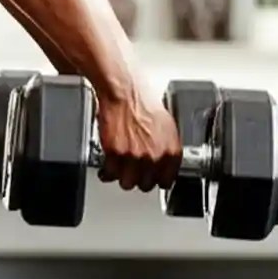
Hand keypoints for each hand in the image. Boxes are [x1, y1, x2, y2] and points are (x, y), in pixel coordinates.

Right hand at [93, 77, 181, 192]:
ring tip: (120, 170)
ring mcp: (134, 158)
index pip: (167, 181)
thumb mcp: (167, 126)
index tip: (151, 177)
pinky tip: (107, 167)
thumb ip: (166, 149)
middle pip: (146, 185)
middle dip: (138, 179)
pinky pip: (110, 174)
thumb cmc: (143, 103)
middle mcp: (154, 158)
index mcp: (170, 152)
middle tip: (133, 171)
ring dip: (122, 178)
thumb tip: (165, 162)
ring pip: (127, 184)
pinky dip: (107, 172)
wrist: (123, 93)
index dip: (156, 179)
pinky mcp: (115, 155)